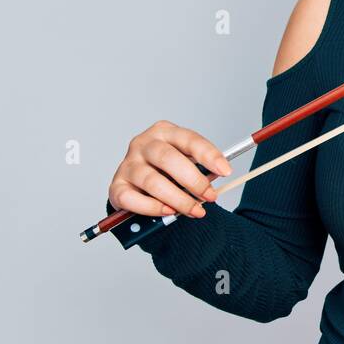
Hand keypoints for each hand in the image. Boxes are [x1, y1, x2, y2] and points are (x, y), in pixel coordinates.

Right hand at [107, 120, 232, 217]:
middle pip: (168, 158)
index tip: (225, 171)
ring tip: (194, 210)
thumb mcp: (185, 162)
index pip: (189, 139)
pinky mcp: (117, 187)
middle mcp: (143, 144)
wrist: (138, 185)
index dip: (209, 155)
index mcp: (164, 132)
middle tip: (210, 196)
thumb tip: (220, 174)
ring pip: (153, 182)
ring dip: (178, 199)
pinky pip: (133, 199)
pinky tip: (168, 212)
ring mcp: (127, 165)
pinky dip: (153, 208)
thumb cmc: (167, 171)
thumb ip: (199, 167)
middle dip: (194, 181)